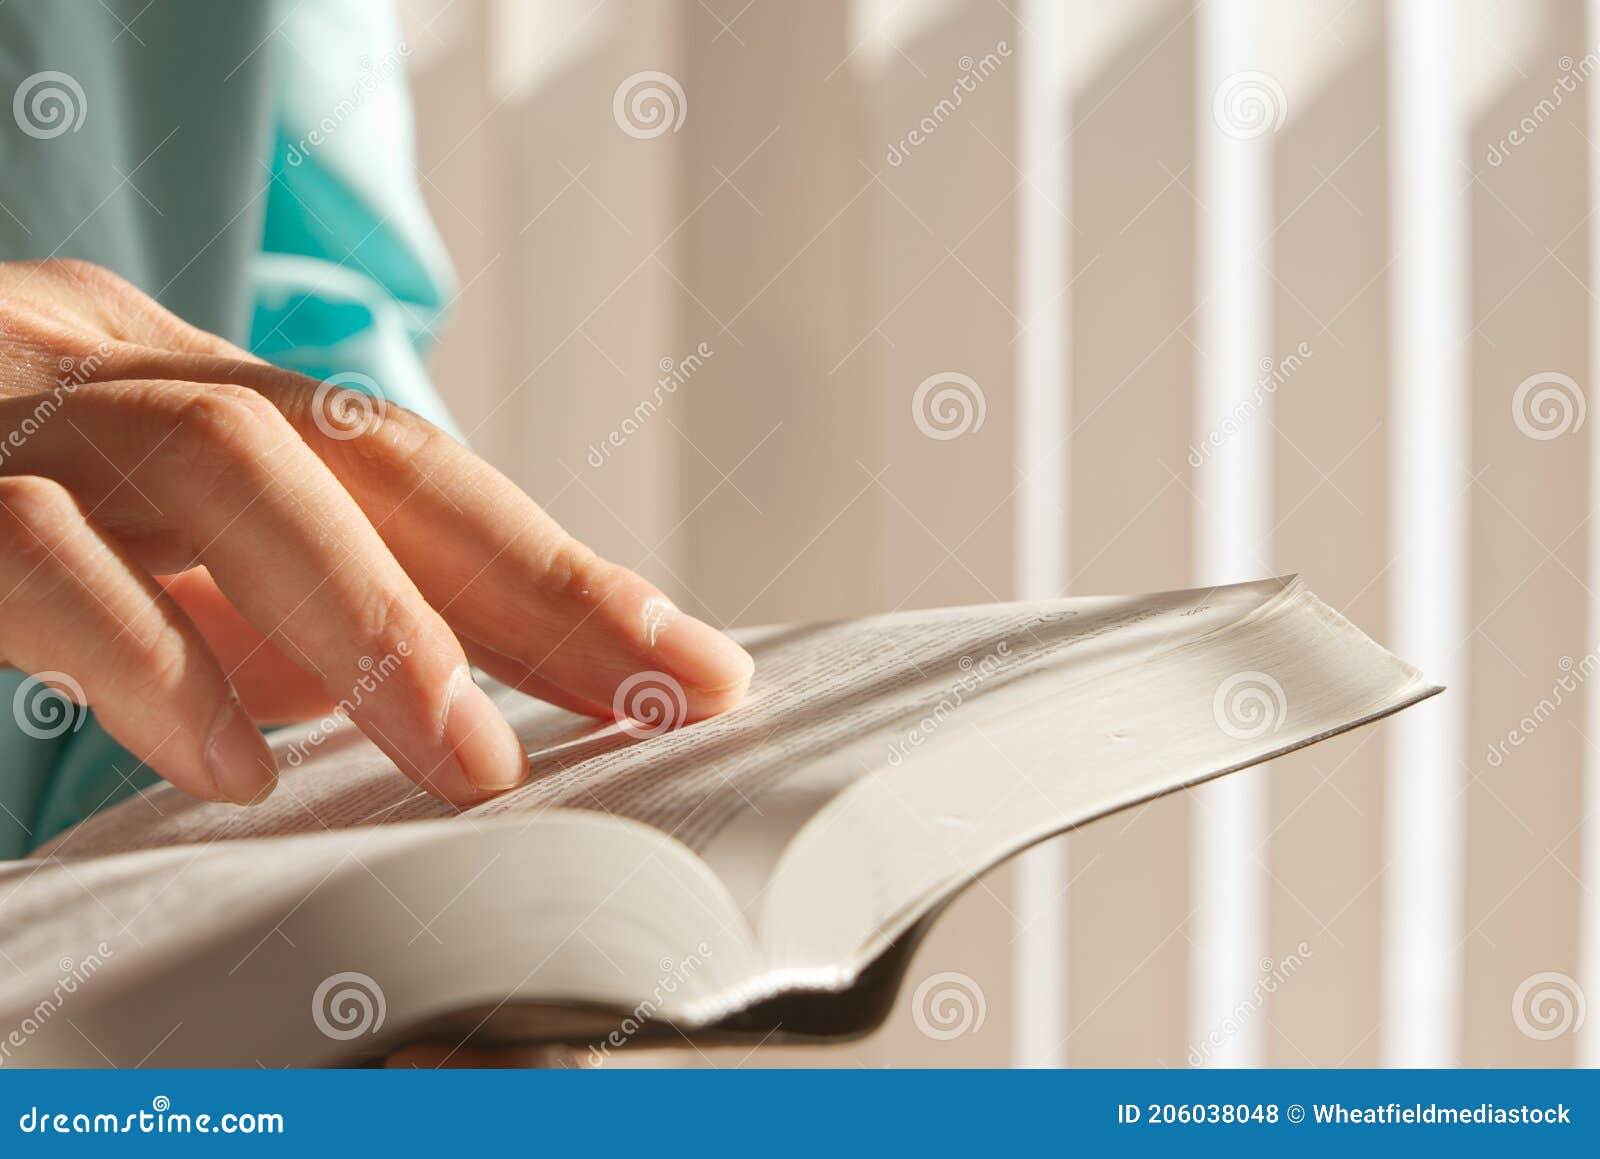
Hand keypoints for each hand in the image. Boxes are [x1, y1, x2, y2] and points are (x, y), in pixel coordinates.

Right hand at [0, 260, 752, 805]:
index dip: (566, 572)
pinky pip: (36, 554)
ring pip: (226, 468)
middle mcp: (118, 370)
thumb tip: (444, 701)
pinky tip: (233, 761)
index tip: (695, 668)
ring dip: (373, 620)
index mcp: (193, 395)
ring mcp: (9, 407)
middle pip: (372, 450)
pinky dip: (151, 655)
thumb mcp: (144, 567)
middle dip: (530, 579)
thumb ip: (267, 614)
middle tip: (660, 695)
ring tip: (475, 759)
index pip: (421, 476)